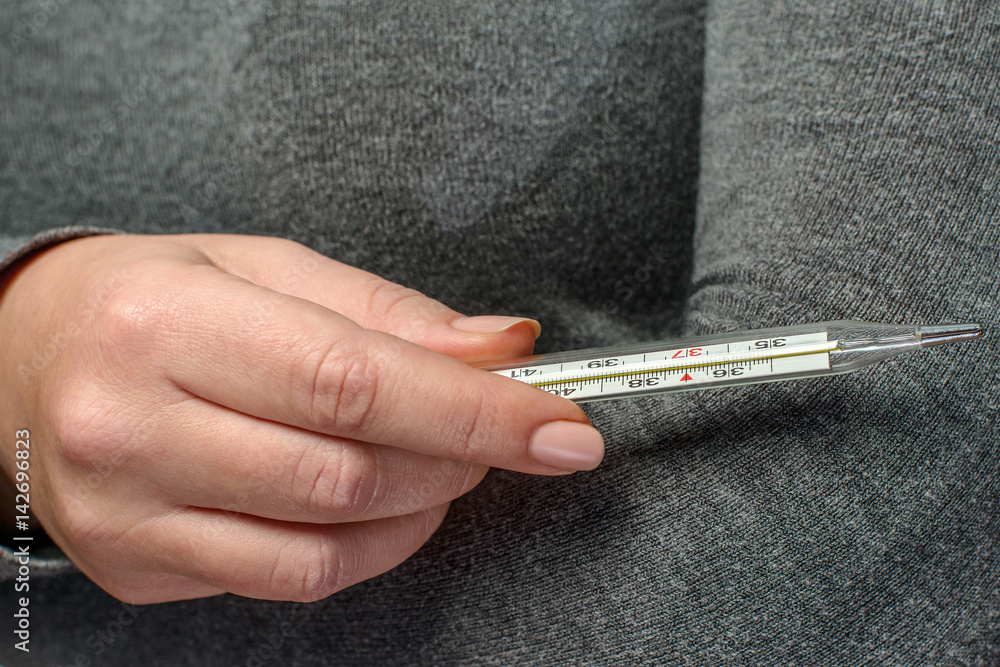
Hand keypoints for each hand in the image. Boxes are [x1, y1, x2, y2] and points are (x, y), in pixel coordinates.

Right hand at [0, 234, 603, 603]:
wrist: (24, 357)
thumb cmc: (153, 296)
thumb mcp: (265, 266)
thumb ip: (387, 311)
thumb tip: (501, 347)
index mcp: (164, 320)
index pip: (354, 381)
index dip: (476, 411)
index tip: (560, 427)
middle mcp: (129, 425)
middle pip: (351, 472)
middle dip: (463, 457)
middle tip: (509, 428)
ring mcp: (126, 513)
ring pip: (329, 540)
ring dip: (426, 505)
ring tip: (447, 457)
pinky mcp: (138, 567)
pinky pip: (291, 579)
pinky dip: (373, 549)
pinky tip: (391, 506)